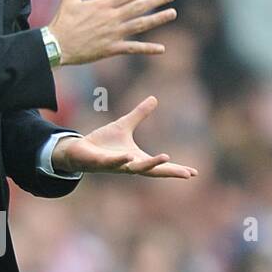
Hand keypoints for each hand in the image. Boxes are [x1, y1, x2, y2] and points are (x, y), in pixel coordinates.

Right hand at [48, 0, 176, 65]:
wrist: (56, 46)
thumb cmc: (62, 22)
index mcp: (102, 5)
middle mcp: (111, 18)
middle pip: (138, 7)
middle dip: (156, 0)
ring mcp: (113, 34)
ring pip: (140, 25)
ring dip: (158, 19)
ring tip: (172, 13)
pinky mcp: (111, 49)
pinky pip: (133, 48)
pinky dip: (148, 48)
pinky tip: (161, 48)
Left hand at [51, 96, 197, 178]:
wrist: (78, 150)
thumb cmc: (102, 143)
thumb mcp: (124, 125)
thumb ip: (139, 114)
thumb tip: (154, 98)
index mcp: (136, 158)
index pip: (159, 166)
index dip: (175, 169)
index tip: (193, 173)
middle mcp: (128, 165)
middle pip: (153, 170)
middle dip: (169, 171)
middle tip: (187, 173)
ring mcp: (115, 166)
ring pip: (134, 168)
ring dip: (150, 164)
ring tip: (166, 157)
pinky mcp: (100, 163)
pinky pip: (112, 162)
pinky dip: (121, 161)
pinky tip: (129, 157)